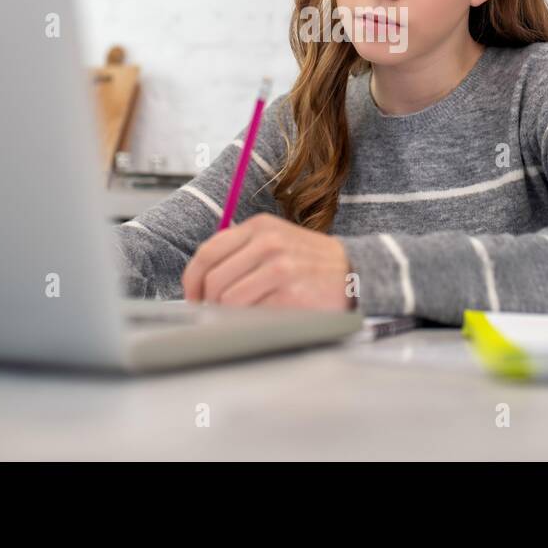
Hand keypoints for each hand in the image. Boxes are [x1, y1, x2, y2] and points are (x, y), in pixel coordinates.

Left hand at [182, 214, 355, 310]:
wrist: (355, 272)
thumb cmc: (310, 261)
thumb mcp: (276, 240)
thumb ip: (242, 251)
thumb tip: (204, 281)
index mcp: (259, 227)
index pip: (208, 252)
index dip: (192, 279)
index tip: (193, 296)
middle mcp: (268, 242)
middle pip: (214, 279)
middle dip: (209, 302)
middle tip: (215, 312)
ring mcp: (280, 267)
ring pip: (229, 298)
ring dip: (228, 314)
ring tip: (242, 316)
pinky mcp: (291, 293)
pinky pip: (252, 313)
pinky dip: (250, 321)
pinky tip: (262, 318)